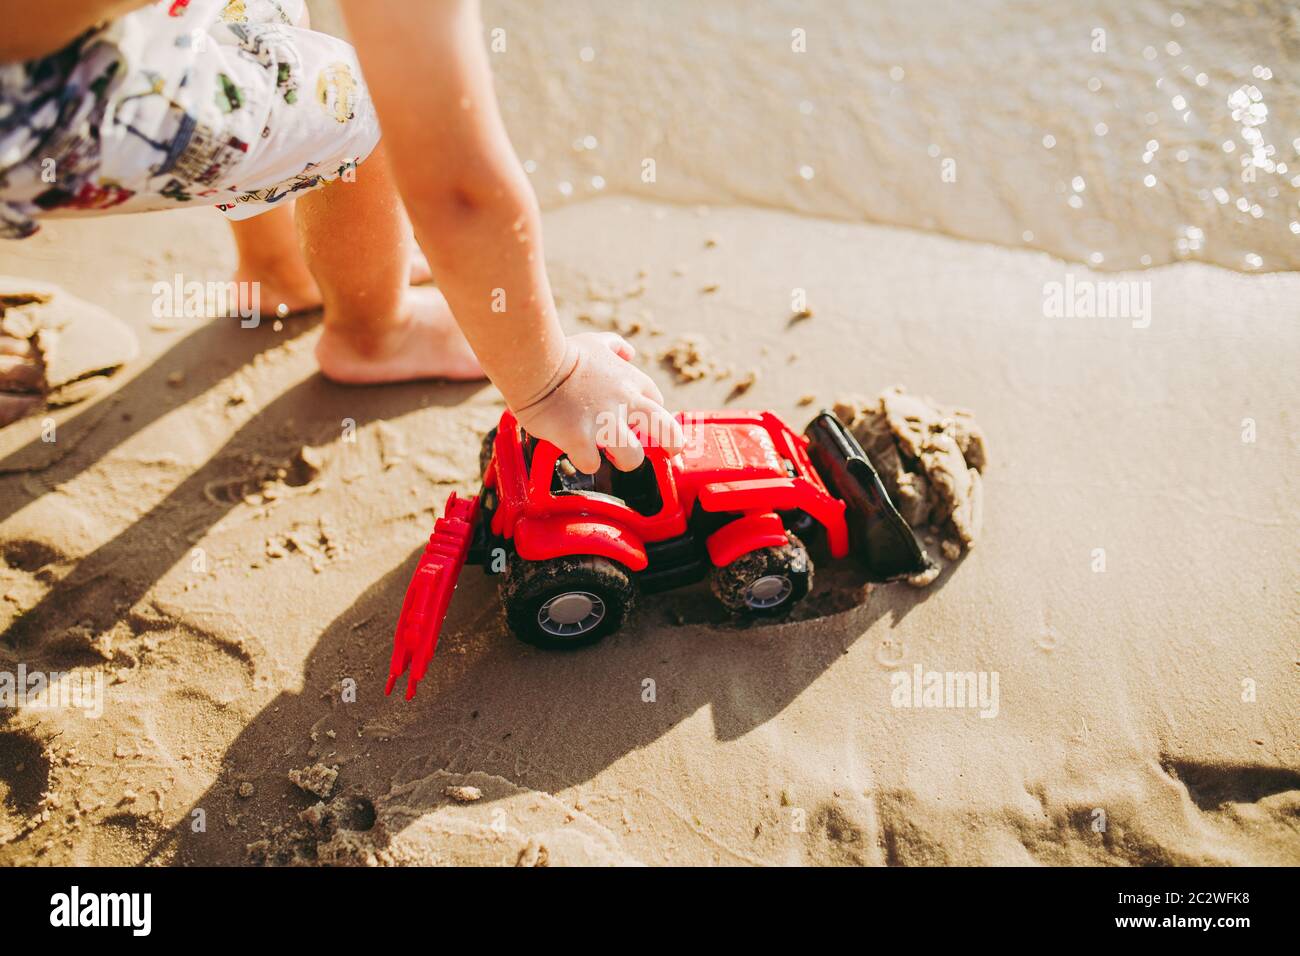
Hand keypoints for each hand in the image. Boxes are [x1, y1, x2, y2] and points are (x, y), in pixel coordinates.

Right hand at [513, 332, 685, 473]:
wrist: (534, 361)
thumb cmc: (564, 351)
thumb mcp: (596, 341)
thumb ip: (616, 345)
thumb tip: (629, 352)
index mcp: (632, 381)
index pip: (658, 404)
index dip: (651, 416)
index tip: (642, 423)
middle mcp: (625, 402)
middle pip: (666, 431)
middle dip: (672, 445)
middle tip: (670, 454)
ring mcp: (603, 422)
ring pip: (632, 457)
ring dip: (624, 460)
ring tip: (612, 457)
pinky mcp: (579, 438)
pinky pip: (592, 464)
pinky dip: (585, 462)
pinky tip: (577, 453)